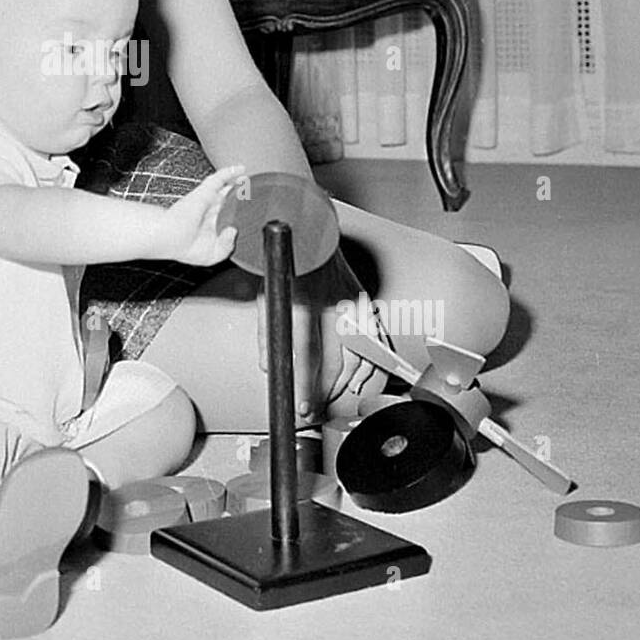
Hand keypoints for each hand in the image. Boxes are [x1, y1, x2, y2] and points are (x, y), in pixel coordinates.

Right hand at [160, 165, 245, 266]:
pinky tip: (241, 169)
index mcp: (211, 228)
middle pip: (230, 202)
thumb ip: (227, 245)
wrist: (171, 237)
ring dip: (238, 185)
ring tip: (249, 182)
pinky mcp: (205, 191)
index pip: (228, 219)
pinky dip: (230, 172)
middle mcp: (210, 213)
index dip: (240, 216)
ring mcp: (208, 201)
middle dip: (242, 200)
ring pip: (226, 189)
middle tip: (254, 198)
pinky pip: (219, 178)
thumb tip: (234, 230)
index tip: (251, 216)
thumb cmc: (185, 247)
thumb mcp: (214, 254)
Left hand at [254, 271, 381, 424]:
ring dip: (345, 385)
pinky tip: (358, 381)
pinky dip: (369, 366)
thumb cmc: (285, 260)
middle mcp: (332, 304)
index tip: (302, 406)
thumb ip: (268, 333)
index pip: (307, 355)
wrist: (309, 230)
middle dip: (325, 393)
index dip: (306, 387)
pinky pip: (374, 343)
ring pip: (358, 358)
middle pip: (337, 363)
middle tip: (313, 408)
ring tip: (330, 398)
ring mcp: (353, 304)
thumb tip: (270, 366)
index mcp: (304, 302)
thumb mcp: (266, 294)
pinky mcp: (364, 302)